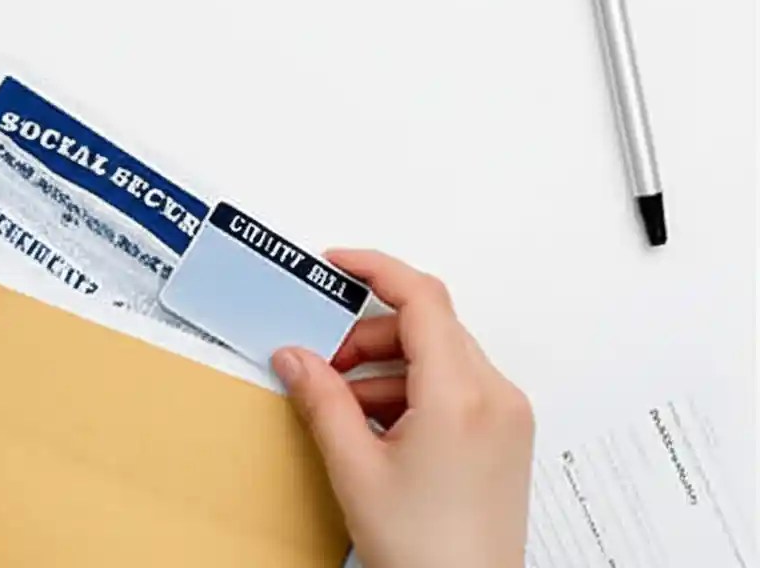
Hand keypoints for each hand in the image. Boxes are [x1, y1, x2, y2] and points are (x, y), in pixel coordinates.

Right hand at [271, 250, 533, 567]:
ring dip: (387, 366)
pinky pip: (455, 385)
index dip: (375, 269)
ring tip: (346, 410)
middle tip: (324, 363)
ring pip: (440, 355)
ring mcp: (506, 416)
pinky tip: (377, 428)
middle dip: (369, 335)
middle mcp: (495, 397)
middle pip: (428, 326)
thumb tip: (295, 356)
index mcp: (460, 396)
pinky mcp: (506, 434)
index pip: (421, 299)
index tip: (337, 263)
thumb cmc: (425, 553)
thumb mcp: (355, 469)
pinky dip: (411, 390)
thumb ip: (321, 400)